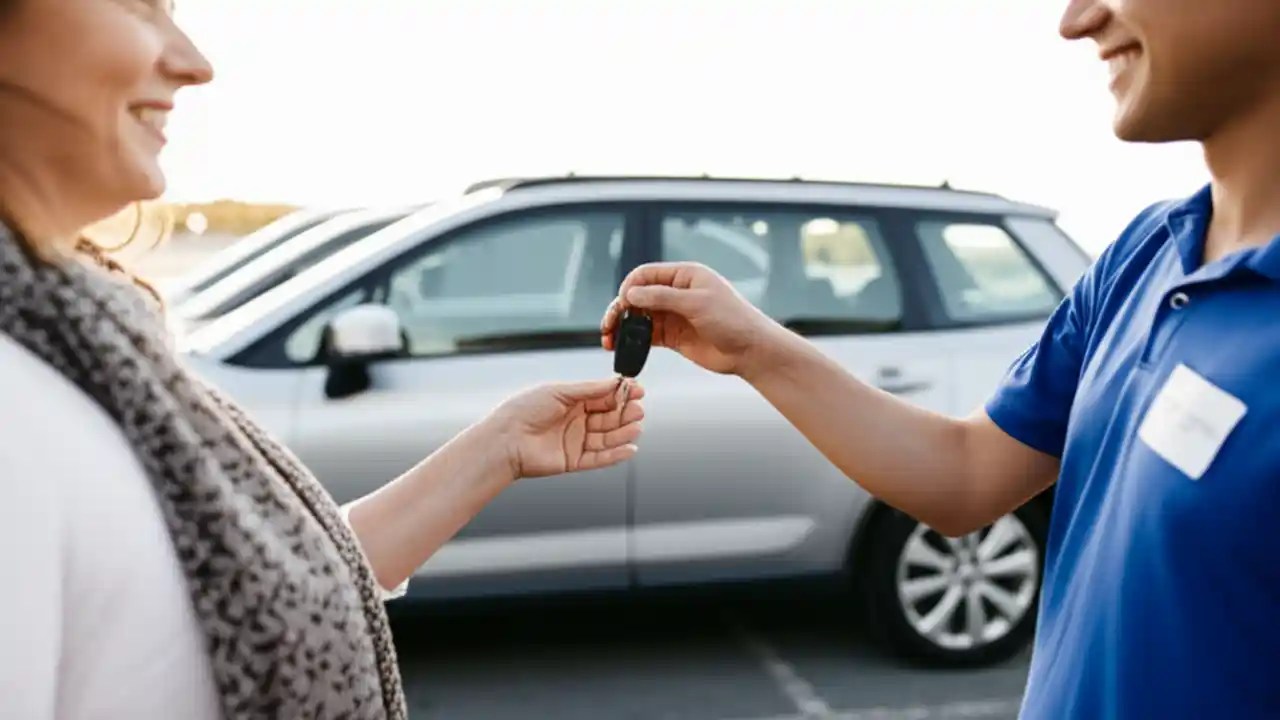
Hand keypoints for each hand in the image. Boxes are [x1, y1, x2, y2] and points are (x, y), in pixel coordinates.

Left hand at [493, 378, 644, 478]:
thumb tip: (615, 382)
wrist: (504, 440)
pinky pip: (599, 458)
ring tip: (636, 427)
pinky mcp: (573, 461)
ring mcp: (575, 441)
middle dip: (624, 413)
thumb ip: (589, 389)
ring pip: (606, 438)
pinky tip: (630, 448)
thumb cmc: (524, 410)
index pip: (602, 397)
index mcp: (571, 401)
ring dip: (623, 433)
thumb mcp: (559, 392)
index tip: (637, 390)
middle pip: (607, 417)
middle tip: (638, 409)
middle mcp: (575, 421)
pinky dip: (615, 454)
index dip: (620, 394)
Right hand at [601, 262, 778, 375]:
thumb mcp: (697, 303)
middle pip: (639, 296)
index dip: (630, 287)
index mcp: (685, 275)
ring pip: (640, 317)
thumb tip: (631, 294)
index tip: (622, 304)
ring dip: (623, 327)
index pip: (647, 274)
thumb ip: (662, 297)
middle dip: (621, 309)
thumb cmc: (733, 320)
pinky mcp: (674, 336)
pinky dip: (634, 341)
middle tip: (608, 325)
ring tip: (610, 340)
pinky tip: (624, 348)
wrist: (751, 351)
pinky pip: (648, 336)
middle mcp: (677, 293)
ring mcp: (674, 315)